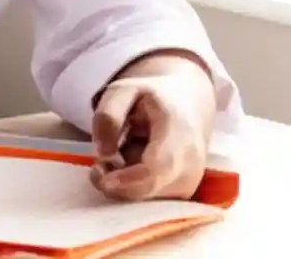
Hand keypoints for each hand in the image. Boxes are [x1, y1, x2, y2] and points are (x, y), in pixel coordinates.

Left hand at [89, 67, 214, 201]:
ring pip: (145, 198)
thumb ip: (108, 115)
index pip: (159, 167)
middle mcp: (191, 161)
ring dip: (123, 184)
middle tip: (99, 166)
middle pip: (149, 190)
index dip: (130, 180)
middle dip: (116, 183)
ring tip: (120, 156)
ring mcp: (190, 181)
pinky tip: (134, 166)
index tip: (103, 180)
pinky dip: (133, 187)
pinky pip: (149, 200)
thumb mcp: (124, 90)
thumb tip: (103, 153)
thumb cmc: (152, 98)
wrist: (188, 105)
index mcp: (178, 130)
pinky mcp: (183, 194)